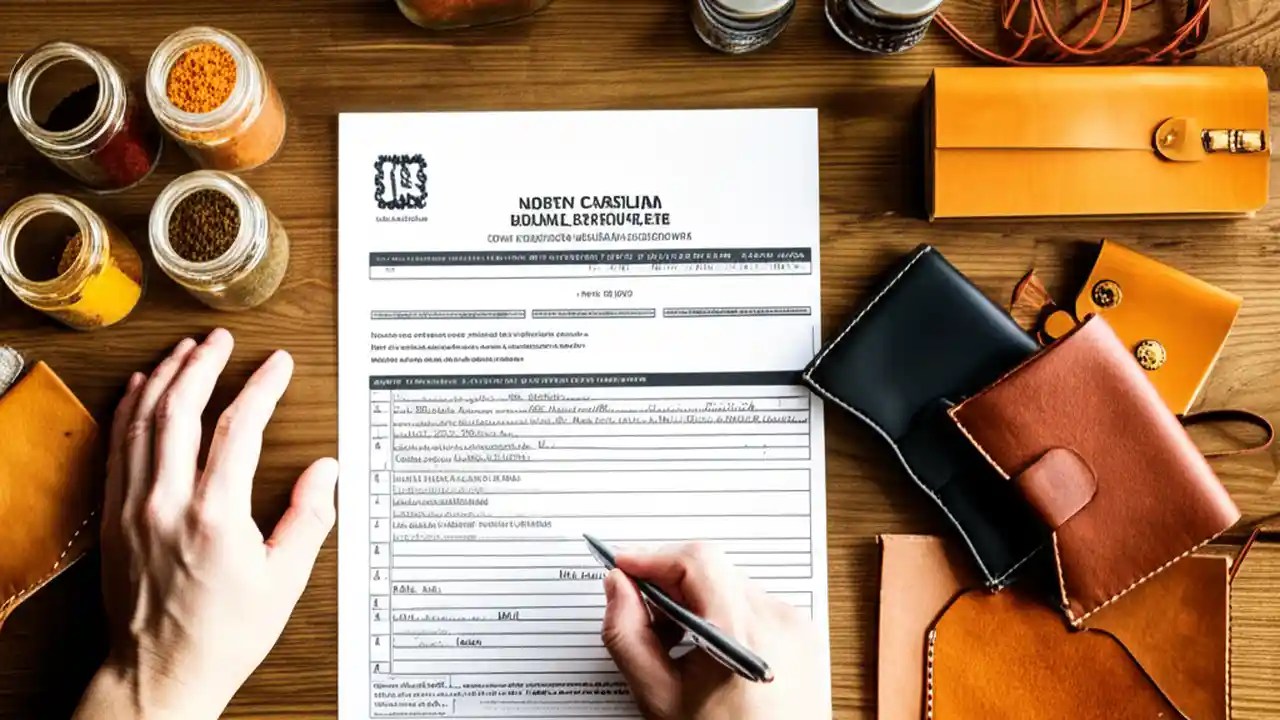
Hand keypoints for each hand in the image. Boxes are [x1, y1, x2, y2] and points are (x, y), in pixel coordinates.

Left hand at [74, 330, 337, 719]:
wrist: (160, 672)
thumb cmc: (222, 633)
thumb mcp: (285, 580)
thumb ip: (310, 519)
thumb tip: (326, 471)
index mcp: (215, 517)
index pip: (237, 428)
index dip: (260, 388)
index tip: (277, 366)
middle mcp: (166, 504)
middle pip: (180, 411)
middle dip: (204, 365)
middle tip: (224, 340)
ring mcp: (133, 508)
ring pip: (143, 422)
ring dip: (165, 378)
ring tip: (187, 350)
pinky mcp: (112, 518)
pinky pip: (117, 447)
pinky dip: (130, 410)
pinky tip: (144, 389)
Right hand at [601, 544, 829, 719]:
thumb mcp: (660, 697)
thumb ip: (628, 636)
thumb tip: (618, 588)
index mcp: (743, 631)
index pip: (696, 559)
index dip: (653, 557)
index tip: (625, 568)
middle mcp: (779, 619)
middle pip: (713, 570)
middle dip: (670, 584)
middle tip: (642, 614)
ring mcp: (796, 626)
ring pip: (730, 586)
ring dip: (696, 601)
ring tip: (676, 643)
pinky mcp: (803, 636)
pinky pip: (753, 606)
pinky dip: (723, 616)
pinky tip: (706, 651)